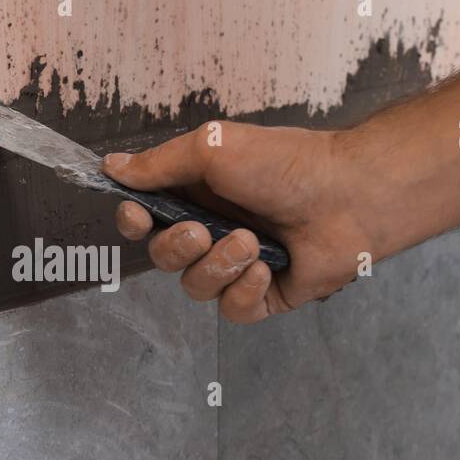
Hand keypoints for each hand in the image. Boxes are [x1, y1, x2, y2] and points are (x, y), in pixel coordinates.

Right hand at [101, 121, 377, 321]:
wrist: (348, 195)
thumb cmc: (285, 163)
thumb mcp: (213, 148)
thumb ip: (159, 164)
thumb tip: (112, 166)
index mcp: (196, 194)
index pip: (144, 219)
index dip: (134, 223)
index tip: (139, 217)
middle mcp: (212, 231)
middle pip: (162, 257)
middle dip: (177, 247)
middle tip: (204, 231)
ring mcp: (237, 265)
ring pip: (194, 287)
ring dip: (218, 267)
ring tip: (253, 243)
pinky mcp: (263, 295)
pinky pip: (231, 310)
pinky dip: (243, 292)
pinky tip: (266, 270)